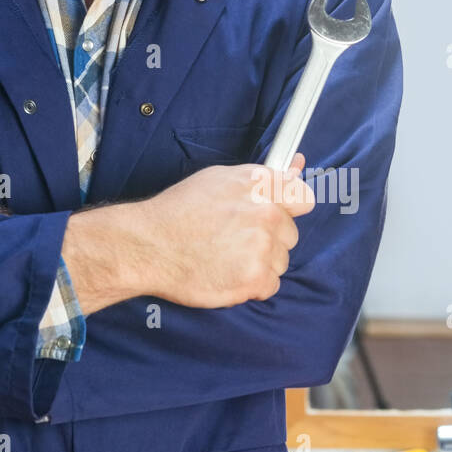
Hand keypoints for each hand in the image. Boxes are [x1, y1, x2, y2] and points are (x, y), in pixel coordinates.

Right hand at [127, 151, 315, 307]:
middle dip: (269, 240)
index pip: (303, 199)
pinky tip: (227, 275)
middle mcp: (267, 214)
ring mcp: (262, 247)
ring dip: (260, 264)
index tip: (275, 218)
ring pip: (280, 262)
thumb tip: (298, 164)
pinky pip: (270, 286)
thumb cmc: (179, 211)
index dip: (290, 210)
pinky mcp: (255, 278)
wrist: (148, 246)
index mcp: (261, 186)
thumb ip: (263, 177)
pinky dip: (252, 286)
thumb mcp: (220, 179)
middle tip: (235, 240)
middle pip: (291, 235)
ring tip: (226, 258)